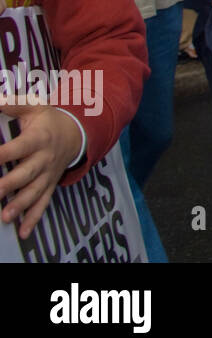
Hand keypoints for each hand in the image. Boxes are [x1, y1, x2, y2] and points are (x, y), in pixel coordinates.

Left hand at [0, 102, 83, 237]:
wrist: (78, 134)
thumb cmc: (49, 120)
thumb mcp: (36, 107)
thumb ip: (14, 104)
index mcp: (39, 138)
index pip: (19, 147)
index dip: (3, 154)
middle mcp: (44, 159)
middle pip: (26, 174)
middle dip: (8, 185)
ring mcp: (48, 174)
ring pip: (34, 192)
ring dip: (20, 205)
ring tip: (5, 216)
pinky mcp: (49, 185)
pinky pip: (43, 204)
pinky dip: (34, 219)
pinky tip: (23, 232)